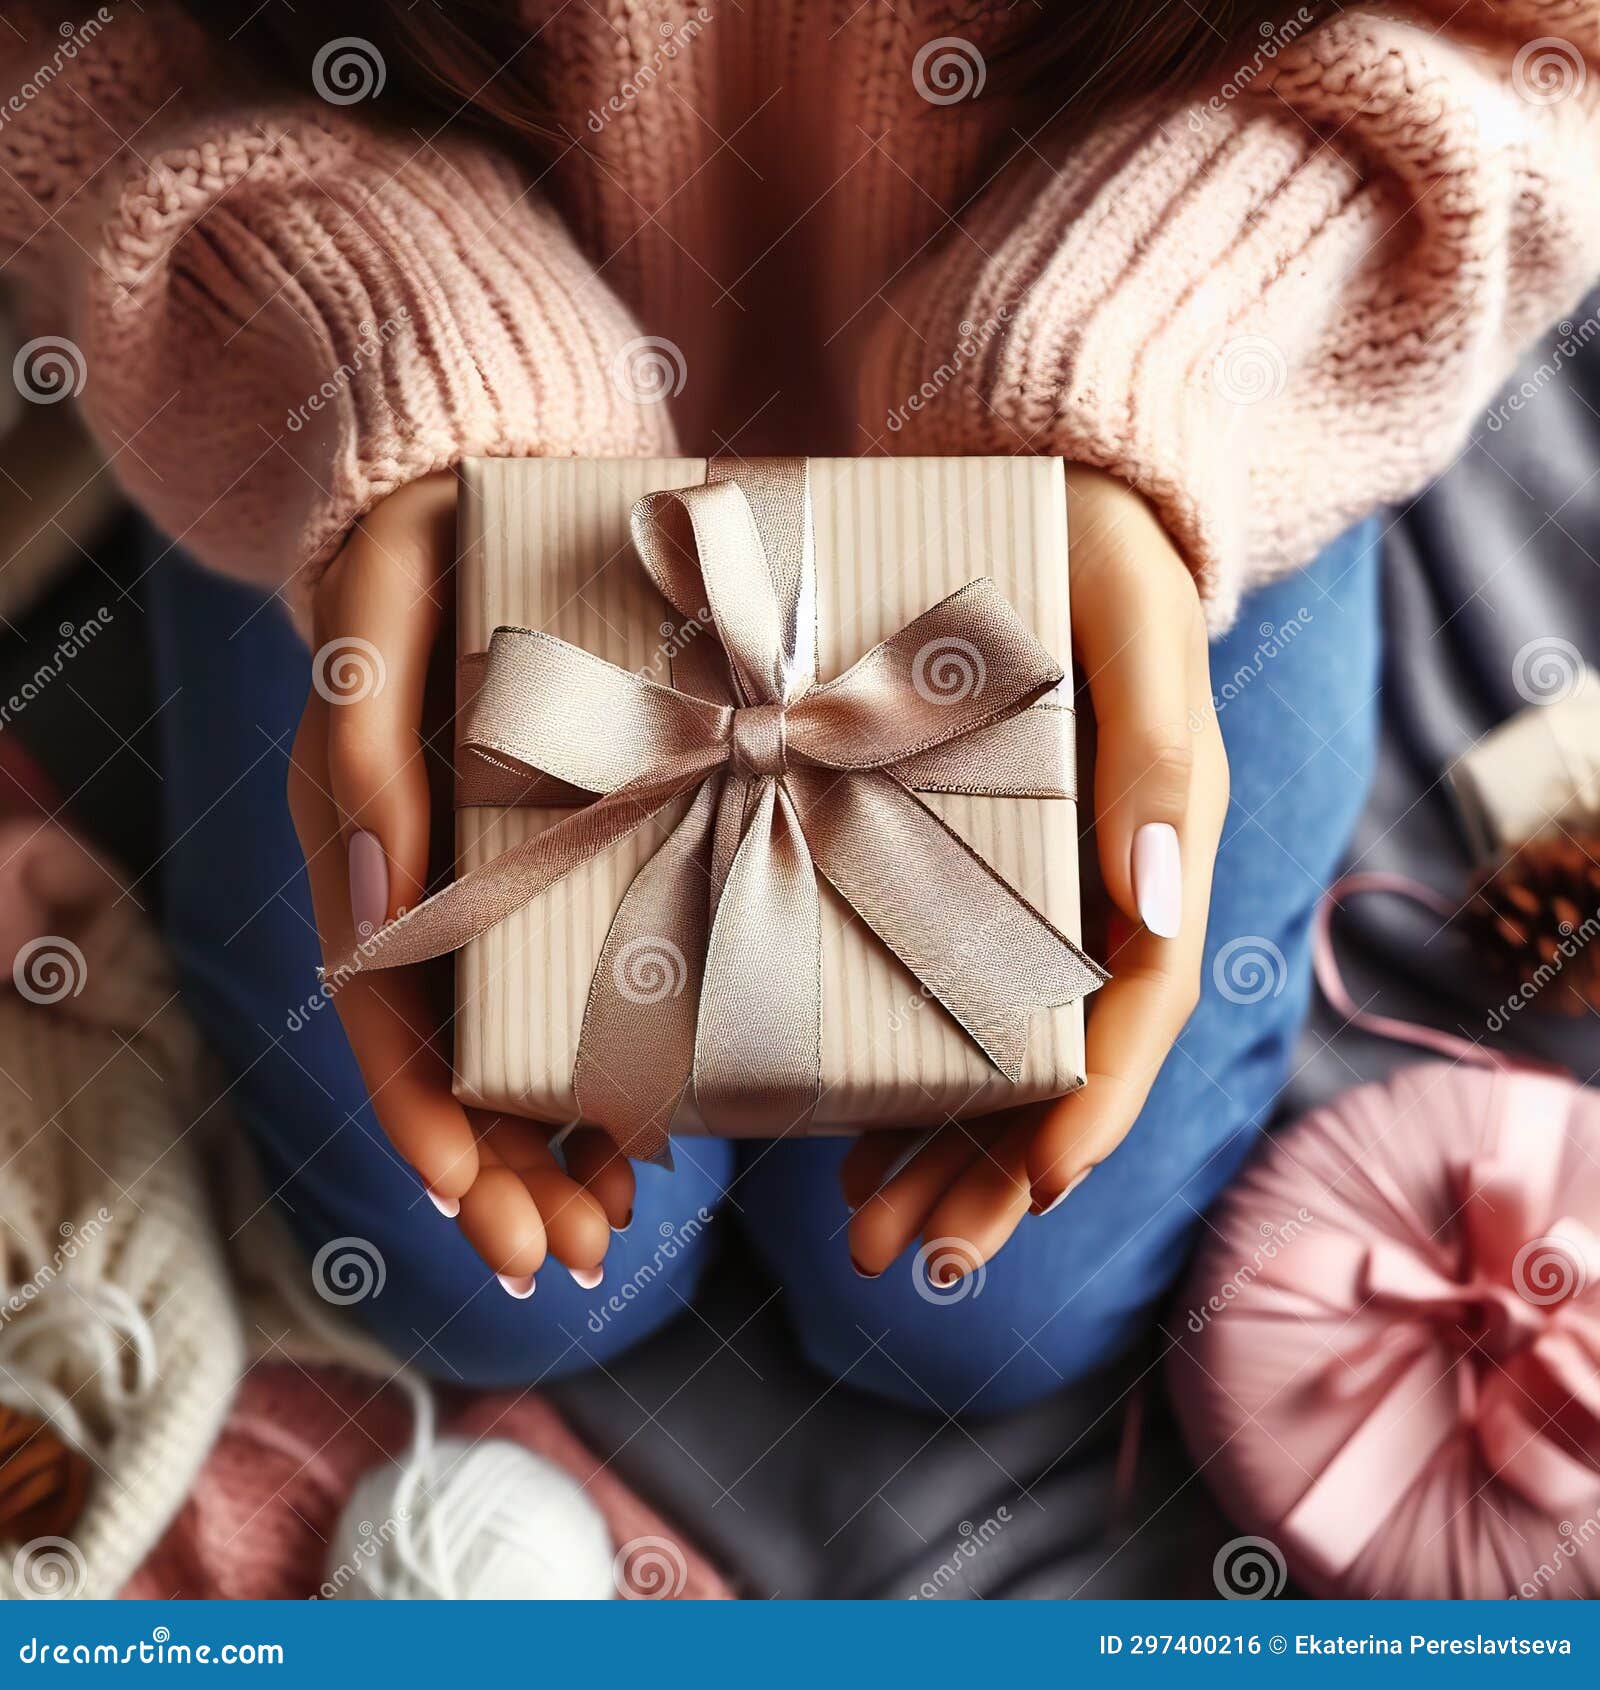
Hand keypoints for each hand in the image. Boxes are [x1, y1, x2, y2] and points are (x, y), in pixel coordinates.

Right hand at [286, 472, 633, 1293]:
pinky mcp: (574, 858)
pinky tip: (659, 1130)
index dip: (419, 1109)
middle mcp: (431, 883)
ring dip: (559, 1146)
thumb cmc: (421, 554)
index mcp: (366, 845)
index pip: (381, 1009)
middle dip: (504, 1170)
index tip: (468, 1193)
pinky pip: (585, 982)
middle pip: (455, 1059)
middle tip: (564, 1255)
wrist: (497, 492)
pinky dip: (613, 1066)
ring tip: (613, 1227)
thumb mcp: (376, 625)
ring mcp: (501, 882)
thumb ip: (362, 750)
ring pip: (520, 1045)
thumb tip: (377, 899)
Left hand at [840, 466, 1228, 1280]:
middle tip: (910, 1258)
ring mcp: (1020, 895)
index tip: (1031, 1184)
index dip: (1089, 1105)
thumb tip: (1157, 900)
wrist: (1031, 494)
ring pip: (987, 1059)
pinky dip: (893, 1081)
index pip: (1135, 1010)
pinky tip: (842, 1145)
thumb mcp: (1138, 628)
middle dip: (986, 1175)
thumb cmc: (1094, 553)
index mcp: (1154, 852)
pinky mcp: (950, 873)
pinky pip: (932, 999)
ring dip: (935, 1161)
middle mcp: (1090, 896)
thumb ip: (1157, 753)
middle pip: (1052, 1069)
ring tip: (867, 1237)